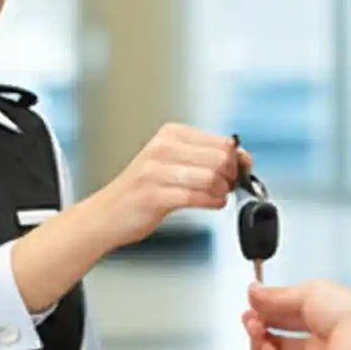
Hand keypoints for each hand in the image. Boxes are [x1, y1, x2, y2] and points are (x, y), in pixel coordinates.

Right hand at [95, 124, 250, 247]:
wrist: (106, 215)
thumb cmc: (143, 190)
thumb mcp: (173, 162)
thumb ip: (207, 157)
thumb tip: (244, 157)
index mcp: (171, 134)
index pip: (222, 141)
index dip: (237, 160)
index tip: (238, 173)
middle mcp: (163, 147)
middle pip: (220, 158)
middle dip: (231, 176)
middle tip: (227, 187)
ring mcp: (156, 171)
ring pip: (211, 177)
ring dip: (222, 191)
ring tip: (217, 196)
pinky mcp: (154, 195)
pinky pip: (197, 196)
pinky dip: (213, 202)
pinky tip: (212, 203)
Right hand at [242, 280, 350, 349]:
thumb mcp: (308, 292)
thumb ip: (276, 296)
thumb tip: (253, 291)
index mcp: (325, 320)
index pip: (288, 317)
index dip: (267, 311)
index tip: (252, 303)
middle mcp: (319, 345)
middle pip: (279, 340)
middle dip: (259, 327)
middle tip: (249, 317)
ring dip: (258, 344)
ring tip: (255, 328)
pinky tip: (266, 347)